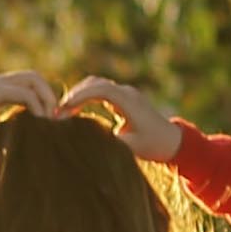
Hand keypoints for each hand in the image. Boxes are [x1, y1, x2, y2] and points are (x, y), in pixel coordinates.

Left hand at [0, 69, 61, 142]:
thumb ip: (7, 131)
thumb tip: (30, 134)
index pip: (28, 94)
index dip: (41, 110)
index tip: (46, 127)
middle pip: (33, 78)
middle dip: (47, 95)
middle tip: (53, 116)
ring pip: (28, 78)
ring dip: (41, 93)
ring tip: (47, 114)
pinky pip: (20, 84)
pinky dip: (32, 93)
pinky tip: (34, 111)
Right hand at [60, 75, 181, 160]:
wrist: (173, 141)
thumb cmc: (154, 145)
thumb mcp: (131, 148)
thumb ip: (110, 145)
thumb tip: (86, 146)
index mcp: (129, 101)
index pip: (100, 89)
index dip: (80, 96)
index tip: (63, 109)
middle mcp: (126, 93)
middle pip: (95, 83)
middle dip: (75, 94)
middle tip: (57, 112)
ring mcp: (125, 94)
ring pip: (96, 85)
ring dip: (79, 94)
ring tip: (63, 112)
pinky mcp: (123, 99)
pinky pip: (100, 91)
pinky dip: (85, 97)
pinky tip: (74, 111)